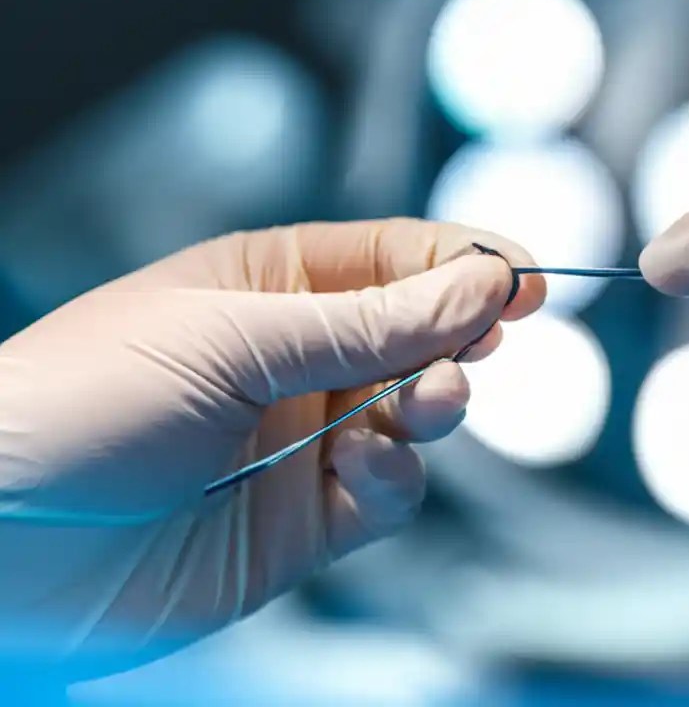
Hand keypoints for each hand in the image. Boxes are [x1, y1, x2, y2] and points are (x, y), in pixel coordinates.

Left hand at [0, 218, 544, 673]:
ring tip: (431, 401)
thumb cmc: (83, 403)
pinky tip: (365, 468)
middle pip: (417, 337)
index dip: (460, 264)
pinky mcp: (309, 521)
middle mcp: (293, 362)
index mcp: (266, 288)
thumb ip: (368, 324)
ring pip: (415, 416)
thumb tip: (481, 288)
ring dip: (436, 405)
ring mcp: (304, 442)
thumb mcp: (233, 339)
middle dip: (456, 338)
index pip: (390, 260)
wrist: (1, 542)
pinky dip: (396, 479)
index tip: (522, 277)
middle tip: (485, 341)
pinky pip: (389, 492)